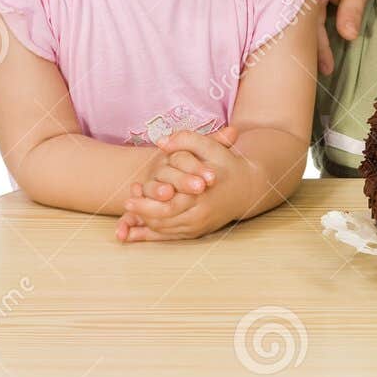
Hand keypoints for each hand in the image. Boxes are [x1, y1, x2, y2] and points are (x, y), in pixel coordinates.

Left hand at [117, 129, 249, 240]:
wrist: (249, 187)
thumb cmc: (227, 165)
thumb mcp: (211, 147)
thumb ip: (187, 140)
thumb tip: (161, 141)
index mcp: (202, 197)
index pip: (168, 206)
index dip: (147, 202)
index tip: (133, 190)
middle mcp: (200, 216)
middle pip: (163, 220)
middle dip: (142, 212)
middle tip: (127, 203)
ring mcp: (198, 227)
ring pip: (164, 230)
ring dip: (146, 221)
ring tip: (131, 210)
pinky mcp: (196, 232)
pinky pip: (170, 237)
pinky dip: (152, 233)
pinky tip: (139, 226)